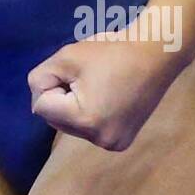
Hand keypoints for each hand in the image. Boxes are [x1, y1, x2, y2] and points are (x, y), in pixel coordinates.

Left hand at [27, 9, 186, 151]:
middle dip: (60, 97)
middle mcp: (99, 140)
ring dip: (73, 105)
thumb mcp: (65, 57)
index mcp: (85, 121)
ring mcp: (113, 144)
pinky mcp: (120, 142)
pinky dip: (88, 113)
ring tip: (97, 85)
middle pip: (54, 119)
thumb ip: (40, 78)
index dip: (51, 83)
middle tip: (85, 77)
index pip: (40, 106)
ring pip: (69, 125)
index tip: (74, 71)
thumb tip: (38, 99)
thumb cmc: (111, 51)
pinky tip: (106, 96)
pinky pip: (87, 129)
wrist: (156, 54)